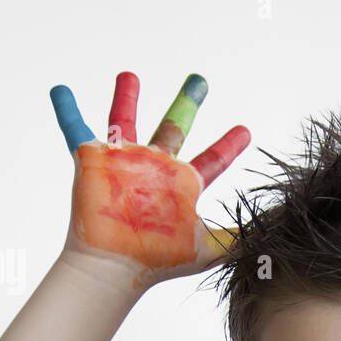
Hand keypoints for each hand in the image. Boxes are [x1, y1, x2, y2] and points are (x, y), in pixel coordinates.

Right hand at [49, 72, 249, 290]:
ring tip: (129, 75)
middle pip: (174, 127)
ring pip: (125, 120)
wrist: (117, 265)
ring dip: (127, 97)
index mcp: (183, 185)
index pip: (213, 160)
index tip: (245, 130)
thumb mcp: (212, 248)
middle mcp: (155, 169)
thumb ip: (243, 236)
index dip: (229, 145)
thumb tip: (281, 234)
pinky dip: (67, 110)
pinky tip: (60, 90)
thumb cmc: (160, 261)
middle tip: (199, 80)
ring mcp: (124, 162)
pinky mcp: (93, 161)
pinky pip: (74, 128)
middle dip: (187, 103)